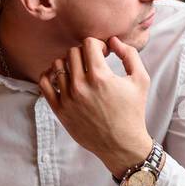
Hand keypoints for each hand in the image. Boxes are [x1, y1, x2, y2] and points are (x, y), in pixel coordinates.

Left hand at [38, 36, 152, 177]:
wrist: (122, 145)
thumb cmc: (133, 112)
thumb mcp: (141, 80)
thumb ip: (129, 54)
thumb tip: (113, 40)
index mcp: (100, 77)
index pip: (88, 43)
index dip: (98, 45)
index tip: (104, 55)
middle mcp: (81, 86)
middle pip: (73, 52)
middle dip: (84, 53)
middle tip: (93, 64)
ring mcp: (67, 98)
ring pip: (57, 65)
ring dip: (69, 63)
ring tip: (79, 72)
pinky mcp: (59, 109)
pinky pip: (44, 82)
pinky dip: (51, 75)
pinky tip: (63, 79)